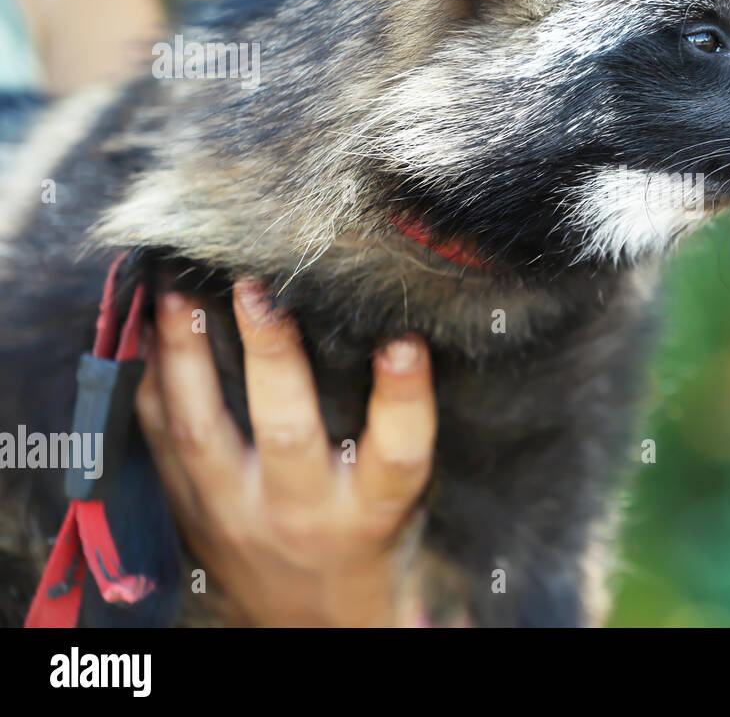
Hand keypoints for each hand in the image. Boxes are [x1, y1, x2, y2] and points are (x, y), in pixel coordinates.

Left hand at [135, 278, 435, 625]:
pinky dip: (148, 383)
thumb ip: (391, 437)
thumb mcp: (400, 502)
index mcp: (370, 512)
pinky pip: (158, 441)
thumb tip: (388, 328)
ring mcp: (234, 514)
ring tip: (178, 292)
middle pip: (286, 431)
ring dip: (185, 356)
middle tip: (259, 288)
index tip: (404, 341)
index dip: (404, 398)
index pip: (398, 455)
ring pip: (200, 430)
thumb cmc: (368, 544)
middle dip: (272, 354)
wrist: (308, 624)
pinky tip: (142, 331)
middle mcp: (301, 514)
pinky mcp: (189, 512)